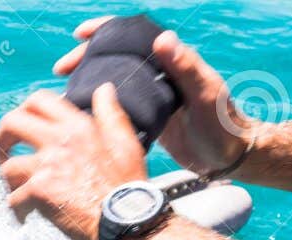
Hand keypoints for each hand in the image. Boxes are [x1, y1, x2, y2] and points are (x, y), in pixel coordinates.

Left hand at [0, 83, 147, 239]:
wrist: (125, 221)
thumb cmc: (127, 185)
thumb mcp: (125, 142)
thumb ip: (111, 114)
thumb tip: (104, 88)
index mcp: (78, 125)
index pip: (39, 100)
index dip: (24, 111)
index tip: (23, 128)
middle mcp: (59, 140)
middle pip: (11, 123)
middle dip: (1, 138)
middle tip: (4, 155)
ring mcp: (47, 165)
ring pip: (8, 167)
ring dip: (10, 183)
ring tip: (19, 194)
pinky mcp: (39, 191)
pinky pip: (13, 199)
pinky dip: (18, 210)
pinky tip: (26, 216)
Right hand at [55, 17, 253, 175]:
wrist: (231, 155)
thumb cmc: (223, 124)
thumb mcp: (205, 94)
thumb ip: (186, 67)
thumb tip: (162, 39)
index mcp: (172, 61)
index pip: (133, 36)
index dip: (105, 31)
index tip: (81, 34)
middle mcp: (160, 74)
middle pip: (116, 57)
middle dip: (87, 59)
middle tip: (61, 69)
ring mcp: (153, 95)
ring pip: (114, 80)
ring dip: (88, 82)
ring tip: (63, 91)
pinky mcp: (149, 117)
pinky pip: (118, 105)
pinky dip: (98, 107)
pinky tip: (81, 116)